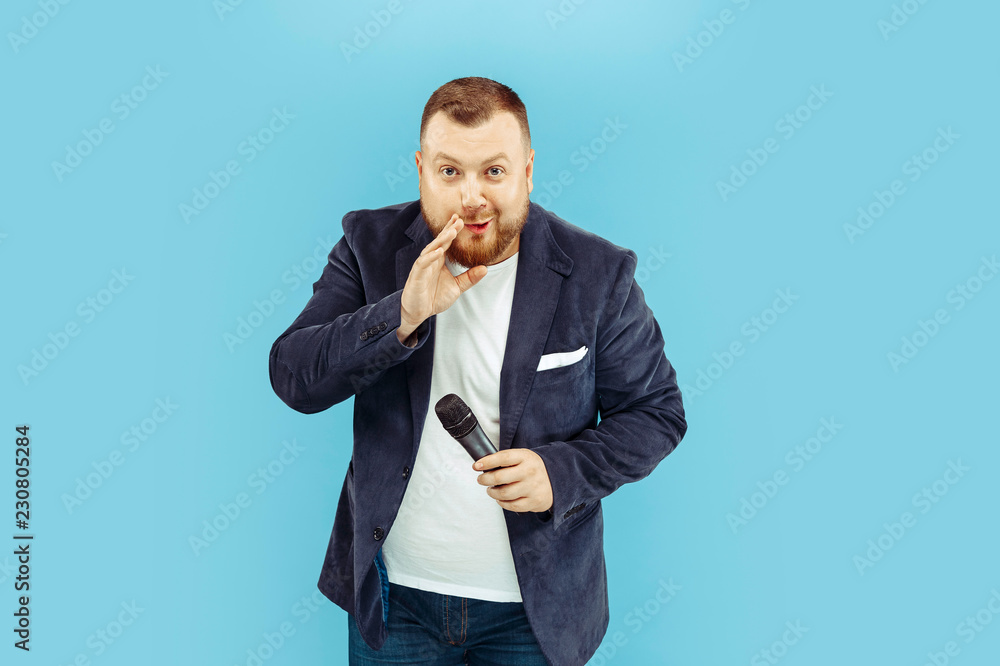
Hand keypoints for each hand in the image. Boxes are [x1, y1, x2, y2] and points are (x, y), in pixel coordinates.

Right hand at [399, 214, 486, 337]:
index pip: (446, 242)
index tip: (461, 220)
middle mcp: (430, 260)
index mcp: (439, 260)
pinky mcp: (416, 275)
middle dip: (449, 230)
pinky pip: (423, 263)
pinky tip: (439, 251)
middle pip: (439, 241)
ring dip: (441, 240)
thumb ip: (469, 278)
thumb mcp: (456, 288)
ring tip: (451, 232)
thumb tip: (485, 268)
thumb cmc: (434, 298)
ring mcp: (423, 267)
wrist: (418, 312)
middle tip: (459, 220)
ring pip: (431, 249)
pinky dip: (430, 257)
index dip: (452, 230)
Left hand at [473, 448, 552, 512]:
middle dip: (485, 479)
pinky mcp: (534, 501)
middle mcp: (530, 472)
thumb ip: (506, 459)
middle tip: (481, 479)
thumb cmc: (533, 468)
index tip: (476, 465)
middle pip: (499, 477)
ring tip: (490, 490)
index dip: (487, 462)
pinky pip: (512, 505)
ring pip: (503, 493)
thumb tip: (483, 465)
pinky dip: (502, 503)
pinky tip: (500, 498)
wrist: (558, 479)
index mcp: (526, 457)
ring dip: (492, 492)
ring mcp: (532, 487)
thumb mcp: (523, 457)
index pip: (503, 458)